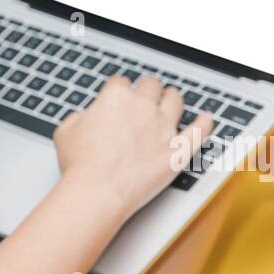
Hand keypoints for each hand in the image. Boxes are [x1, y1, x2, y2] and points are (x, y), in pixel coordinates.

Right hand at [53, 76, 212, 220]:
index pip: (120, 82)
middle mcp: (143, 106)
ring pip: (175, 101)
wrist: (98, 192)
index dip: (118, 89)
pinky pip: (199, 131)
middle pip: (150, 85)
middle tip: (145, 95)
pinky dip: (205, 122)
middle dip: (147, 88)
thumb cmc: (80, 165)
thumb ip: (79, 117)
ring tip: (171, 98)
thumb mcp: (65, 131)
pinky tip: (208, 117)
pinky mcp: (178, 150)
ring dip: (172, 97)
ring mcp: (164, 128)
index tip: (117, 97)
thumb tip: (86, 117)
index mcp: (116, 96)